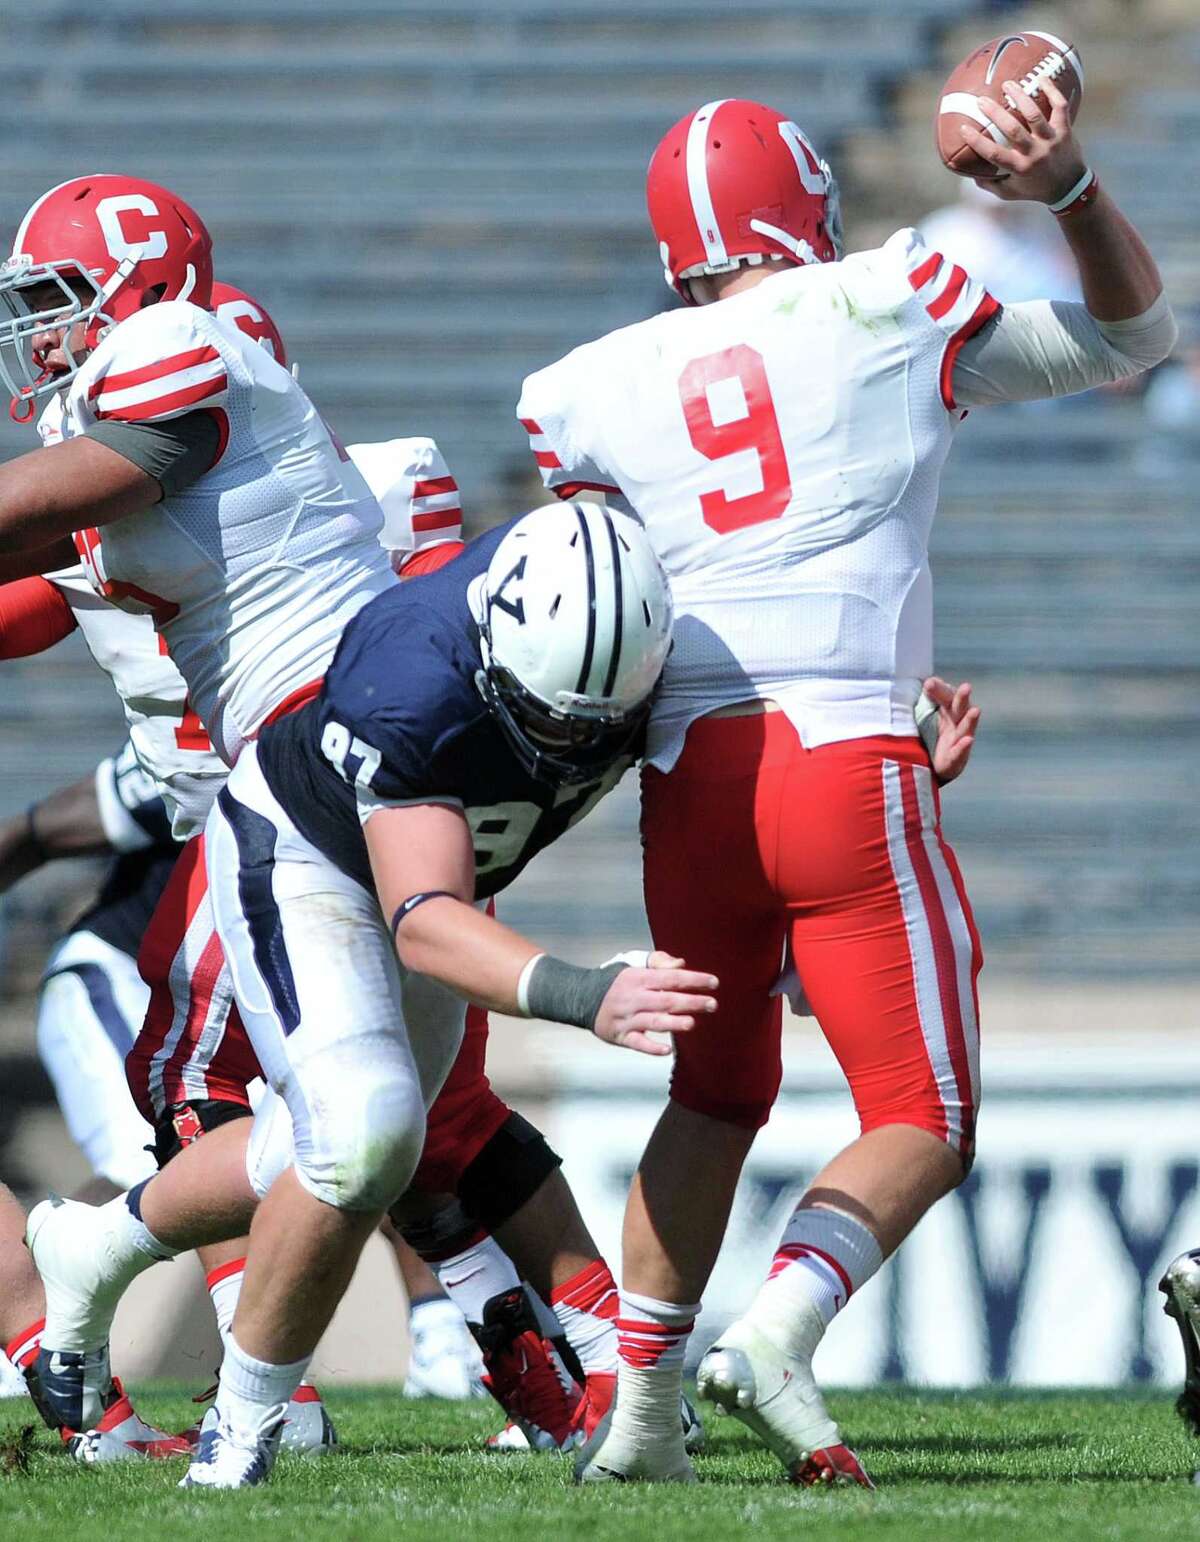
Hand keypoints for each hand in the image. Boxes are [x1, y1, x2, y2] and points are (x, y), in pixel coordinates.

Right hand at [593, 953, 717, 1056]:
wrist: (582, 997)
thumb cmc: (615, 981)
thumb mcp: (634, 964)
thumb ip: (659, 962)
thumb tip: (682, 964)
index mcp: (639, 978)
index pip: (671, 978)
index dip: (693, 980)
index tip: (713, 982)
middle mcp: (634, 998)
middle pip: (666, 1000)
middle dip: (691, 1002)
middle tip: (712, 1004)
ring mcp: (627, 1018)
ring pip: (653, 1022)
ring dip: (673, 1023)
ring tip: (691, 1023)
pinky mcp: (621, 1036)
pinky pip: (637, 1043)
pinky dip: (651, 1048)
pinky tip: (666, 1049)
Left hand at [922, 676, 979, 782]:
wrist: (933, 766)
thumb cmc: (932, 734)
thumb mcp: (926, 714)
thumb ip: (929, 699)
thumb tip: (929, 681)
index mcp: (948, 710)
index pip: (946, 696)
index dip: (940, 689)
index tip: (928, 684)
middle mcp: (956, 723)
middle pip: (960, 708)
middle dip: (963, 698)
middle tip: (966, 687)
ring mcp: (958, 741)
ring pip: (965, 729)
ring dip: (970, 720)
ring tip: (976, 711)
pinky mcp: (954, 760)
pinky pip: (959, 753)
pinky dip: (963, 747)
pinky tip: (968, 740)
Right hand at [961, 77, 1086, 203]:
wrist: (1069, 188)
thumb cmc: (1035, 190)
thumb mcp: (1009, 192)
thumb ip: (989, 184)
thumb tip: (969, 173)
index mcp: (1019, 168)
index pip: (994, 154)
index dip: (977, 141)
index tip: (963, 128)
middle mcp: (1035, 153)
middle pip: (1013, 129)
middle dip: (995, 113)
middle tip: (981, 100)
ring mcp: (1051, 140)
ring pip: (1034, 114)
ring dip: (1020, 97)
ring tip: (1007, 84)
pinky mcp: (1065, 130)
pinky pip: (1060, 107)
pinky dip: (1052, 91)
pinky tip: (1041, 78)